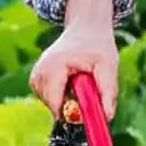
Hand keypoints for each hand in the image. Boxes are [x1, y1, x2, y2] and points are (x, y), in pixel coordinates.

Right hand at [29, 0, 119, 120]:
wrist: (86, 28)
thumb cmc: (98, 46)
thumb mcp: (109, 66)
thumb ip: (108, 92)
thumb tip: (107, 117)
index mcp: (56, 65)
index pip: (54, 101)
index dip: (69, 113)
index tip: (84, 114)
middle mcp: (41, 68)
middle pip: (49, 104)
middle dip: (68, 106)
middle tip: (84, 93)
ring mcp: (36, 71)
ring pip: (47, 101)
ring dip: (64, 100)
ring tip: (78, 83)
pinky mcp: (37, 75)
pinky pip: (45, 96)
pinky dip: (58, 95)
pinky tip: (69, 82)